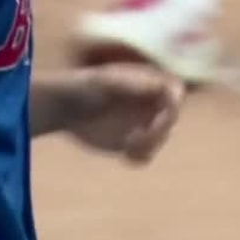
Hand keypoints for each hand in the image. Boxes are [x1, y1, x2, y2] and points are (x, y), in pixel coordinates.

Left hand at [63, 63, 185, 164]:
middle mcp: (150, 103)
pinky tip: (126, 156)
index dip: (174, 106)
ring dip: (148, 146)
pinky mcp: (132, 141)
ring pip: (160, 139)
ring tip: (127, 146)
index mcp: (148, 83)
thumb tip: (158, 86)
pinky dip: (140, 157)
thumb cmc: (85, 87)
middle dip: (158, 132)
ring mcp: (142, 123)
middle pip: (170, 120)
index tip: (160, 120)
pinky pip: (146, 153)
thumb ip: (133, 85)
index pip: (174, 92)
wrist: (65, 105)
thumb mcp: (107, 82)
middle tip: (135, 138)